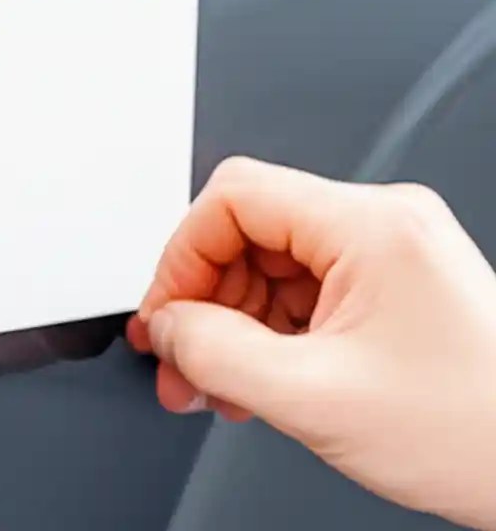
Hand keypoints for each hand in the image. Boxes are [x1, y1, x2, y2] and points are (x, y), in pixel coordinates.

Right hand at [127, 157, 495, 529]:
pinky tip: (256, 383)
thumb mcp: (314, 396)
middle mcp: (385, 227)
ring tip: (217, 387)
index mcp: (372, 226)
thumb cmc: (476, 432)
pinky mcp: (394, 291)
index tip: (164, 314)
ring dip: (231, 328)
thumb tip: (166, 328)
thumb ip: (217, 354)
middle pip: (248, 233)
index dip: (181, 256)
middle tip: (180, 363)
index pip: (233, 197)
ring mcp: (391, 258)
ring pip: (271, 268)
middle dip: (203, 303)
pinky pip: (304, 295)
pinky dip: (269, 338)